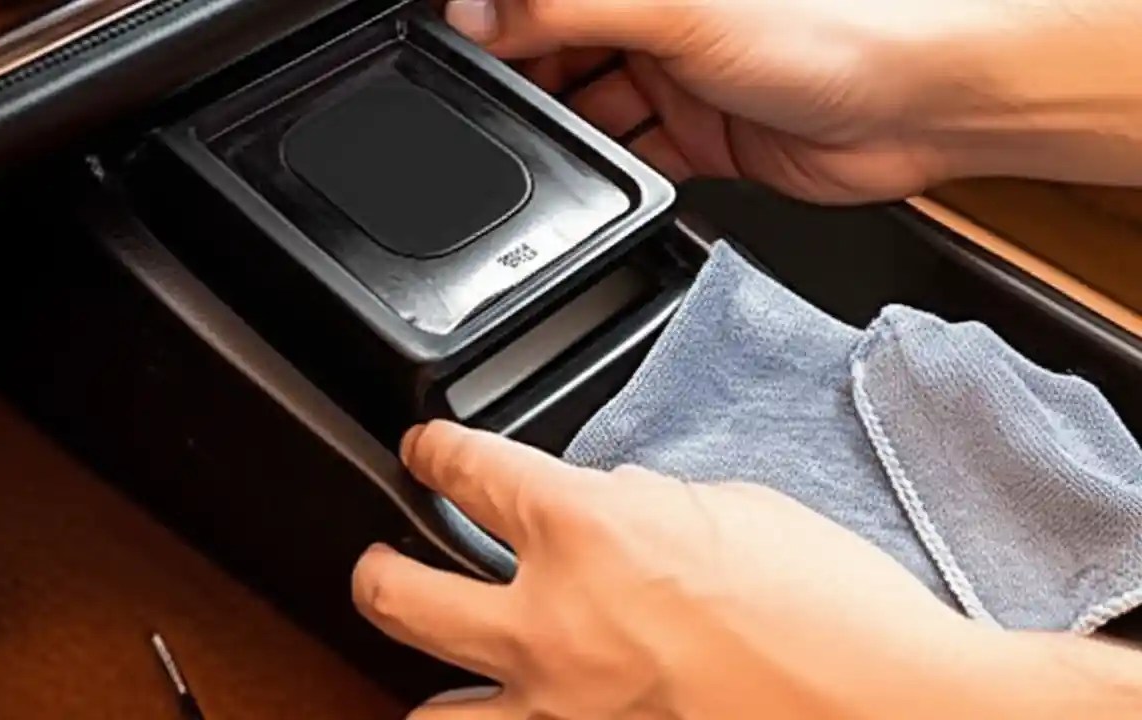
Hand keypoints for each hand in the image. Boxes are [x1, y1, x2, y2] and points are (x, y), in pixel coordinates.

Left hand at [352, 421, 1070, 718]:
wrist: (889, 702)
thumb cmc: (829, 601)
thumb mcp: (727, 507)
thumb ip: (638, 505)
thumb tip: (600, 504)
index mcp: (588, 532)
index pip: (466, 470)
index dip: (432, 450)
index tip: (424, 449)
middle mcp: (554, 623)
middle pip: (397, 594)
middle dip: (375, 573)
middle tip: (377, 566)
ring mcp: (567, 708)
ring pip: (433, 716)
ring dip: (432, 685)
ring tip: (447, 670)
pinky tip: (529, 711)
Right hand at [444, 0, 1141, 199]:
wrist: (922, 103)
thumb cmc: (836, 29)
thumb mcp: (678, 9)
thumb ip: (569, 9)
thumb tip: (478, 10)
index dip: (500, 18)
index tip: (453, 48)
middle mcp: (662, 21)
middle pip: (562, 51)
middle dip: (524, 81)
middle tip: (485, 114)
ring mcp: (683, 82)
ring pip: (594, 110)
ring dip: (564, 133)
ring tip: (534, 153)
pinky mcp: (705, 141)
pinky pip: (636, 160)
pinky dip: (611, 174)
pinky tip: (590, 182)